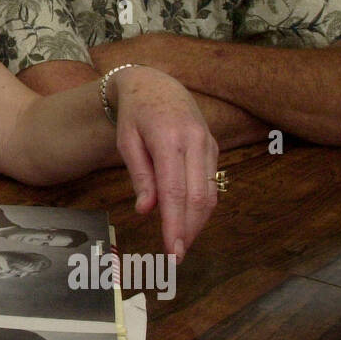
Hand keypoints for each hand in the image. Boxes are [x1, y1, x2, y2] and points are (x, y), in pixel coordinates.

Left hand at [108, 65, 218, 258]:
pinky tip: (189, 220)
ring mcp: (208, 144)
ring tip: (181, 242)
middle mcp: (195, 141)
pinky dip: (201, 206)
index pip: (175, 192)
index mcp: (169, 139)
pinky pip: (211, 183)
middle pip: (197, 198)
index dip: (175, 225)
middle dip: (189, 230)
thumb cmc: (135, 115)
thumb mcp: (127, 141)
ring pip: (209, 193)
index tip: (172, 250)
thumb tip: (146, 211)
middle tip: (176, 256)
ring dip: (198, 222)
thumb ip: (139, 175)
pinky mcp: (214, 148)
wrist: (156, 83)